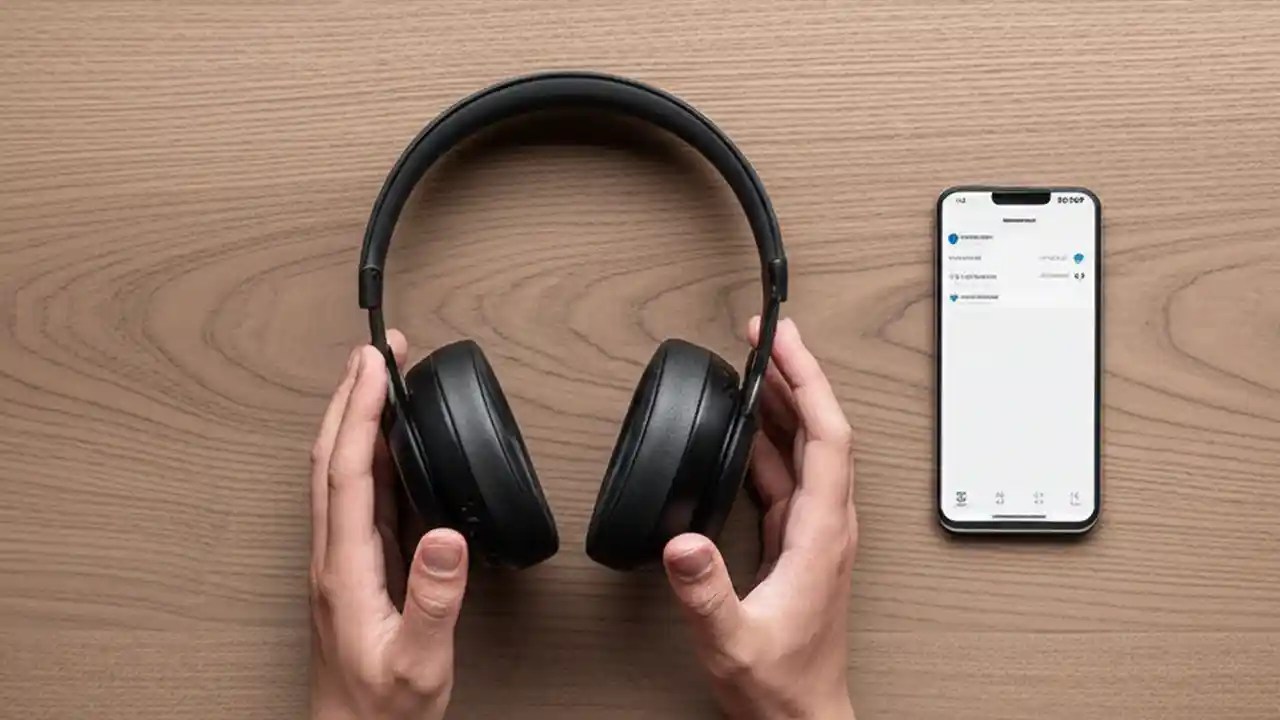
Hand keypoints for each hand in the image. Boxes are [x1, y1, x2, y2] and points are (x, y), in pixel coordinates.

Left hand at [309, 332, 469, 719]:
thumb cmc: (382, 710)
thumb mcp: (418, 660)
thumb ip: (433, 599)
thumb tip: (445, 532)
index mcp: (345, 569)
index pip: (346, 471)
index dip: (360, 411)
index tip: (376, 365)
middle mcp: (335, 556)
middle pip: (331, 458)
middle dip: (352, 395)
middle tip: (377, 351)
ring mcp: (342, 561)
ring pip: (339, 472)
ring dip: (355, 418)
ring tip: (381, 380)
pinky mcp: (357, 570)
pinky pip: (358, 496)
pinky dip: (369, 454)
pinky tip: (389, 446)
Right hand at [663, 318, 856, 719]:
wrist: (801, 717)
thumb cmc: (782, 685)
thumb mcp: (733, 639)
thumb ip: (706, 590)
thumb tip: (684, 540)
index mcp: (820, 533)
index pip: (826, 435)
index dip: (806, 381)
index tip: (782, 343)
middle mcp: (825, 525)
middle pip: (821, 429)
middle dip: (795, 375)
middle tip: (764, 336)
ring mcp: (814, 533)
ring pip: (806, 449)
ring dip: (784, 404)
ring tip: (754, 368)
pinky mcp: (798, 544)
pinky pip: (787, 476)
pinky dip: (768, 444)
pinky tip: (746, 434)